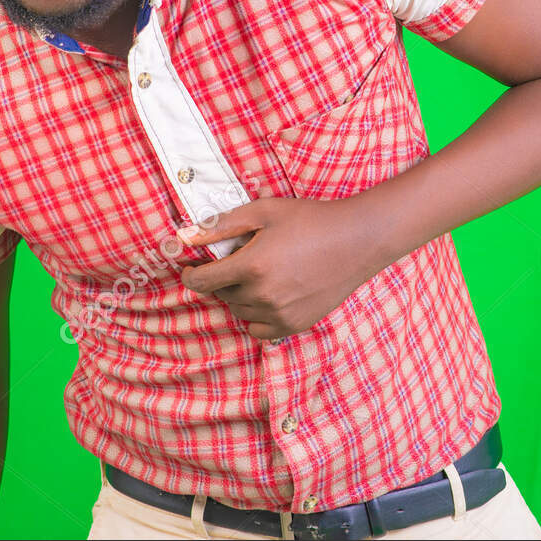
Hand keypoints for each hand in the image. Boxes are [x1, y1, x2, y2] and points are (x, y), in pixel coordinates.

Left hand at [176, 196, 386, 339]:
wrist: (357, 239)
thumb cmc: (310, 219)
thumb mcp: (264, 211)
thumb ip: (221, 225)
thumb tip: (184, 236)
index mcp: (251, 266)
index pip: (201, 282)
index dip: (191, 274)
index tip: (194, 267)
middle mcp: (263, 295)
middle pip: (222, 295)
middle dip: (224, 278)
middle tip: (244, 259)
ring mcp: (280, 314)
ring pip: (240, 311)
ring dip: (242, 295)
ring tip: (263, 273)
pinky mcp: (295, 324)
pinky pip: (259, 329)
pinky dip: (258, 315)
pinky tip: (272, 293)